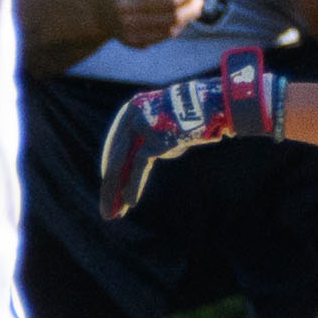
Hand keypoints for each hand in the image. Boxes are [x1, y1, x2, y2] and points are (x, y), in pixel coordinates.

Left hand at [99, 45, 284, 220]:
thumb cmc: (191, 117)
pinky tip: (130, 203)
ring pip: (120, 164)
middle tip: (106, 209)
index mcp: (131, 109)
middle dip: (110, 186)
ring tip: (113, 213)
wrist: (211, 104)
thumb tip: (135, 169)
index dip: (109, 167)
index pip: (114, 143)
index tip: (107, 186)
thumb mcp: (164, 127)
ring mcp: (141, 126)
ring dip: (115, 192)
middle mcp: (132, 116)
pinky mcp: (154, 140)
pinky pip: (139, 168)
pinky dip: (133, 187)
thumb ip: (146, 142)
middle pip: (114, 157)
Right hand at [106, 0, 212, 47]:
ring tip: (199, 2)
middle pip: (170, 2)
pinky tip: (186, 16)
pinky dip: (179, 25)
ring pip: (170, 21)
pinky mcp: (133, 40)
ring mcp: (129, 25)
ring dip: (190, 11)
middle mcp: (126, 4)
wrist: (96, 8)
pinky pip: (164, 34)